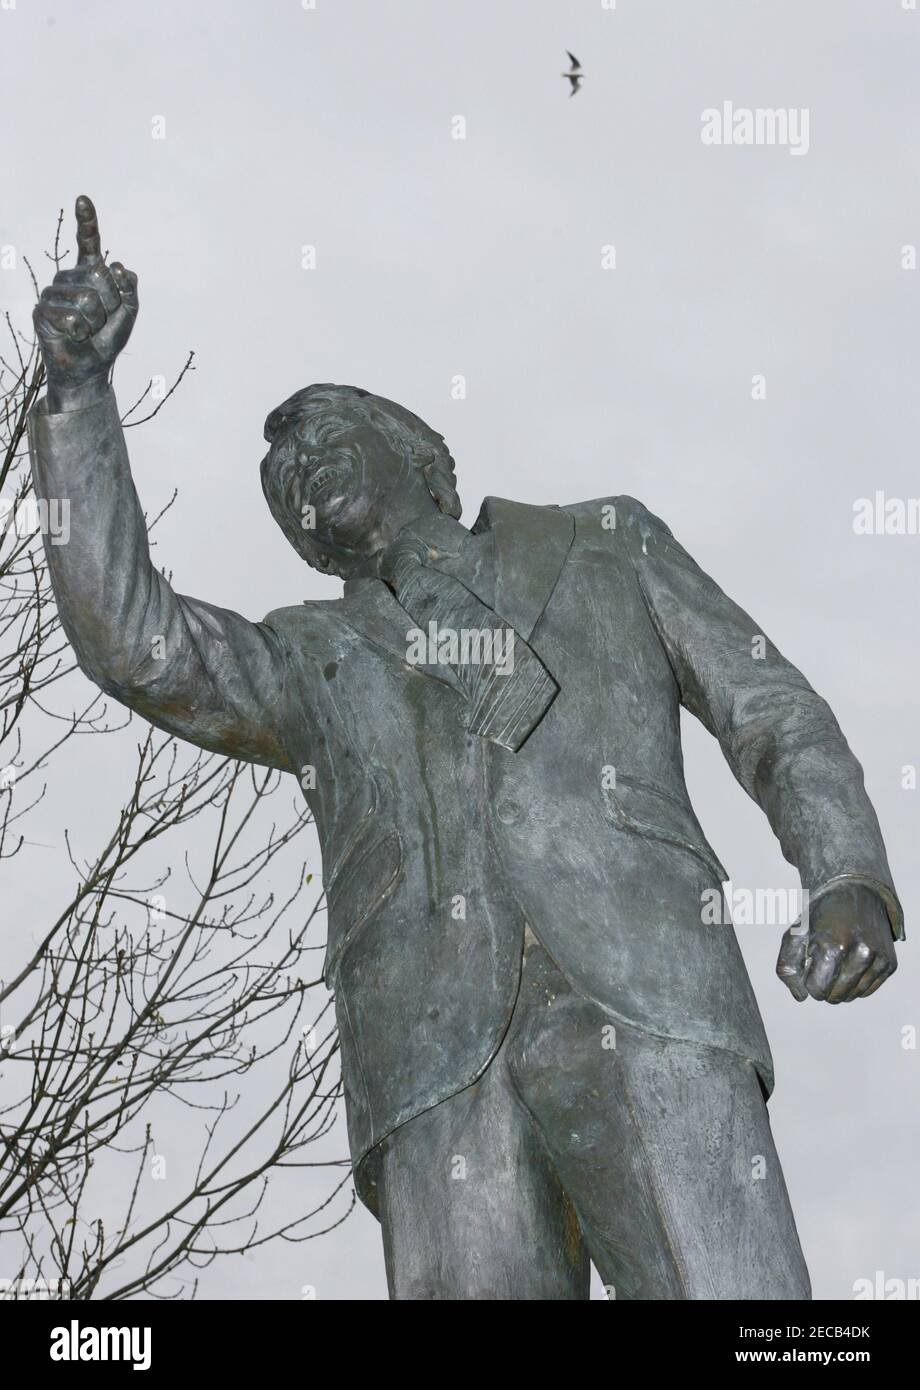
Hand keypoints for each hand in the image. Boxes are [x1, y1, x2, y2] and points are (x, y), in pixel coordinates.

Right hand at [33, 195, 137, 410]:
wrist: (90, 368)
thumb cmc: (107, 339)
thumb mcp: (129, 313)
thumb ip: (130, 289)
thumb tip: (118, 267)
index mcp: (89, 274)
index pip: (89, 244)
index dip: (87, 222)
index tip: (83, 199)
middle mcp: (69, 278)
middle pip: (99, 275)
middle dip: (111, 302)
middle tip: (102, 320)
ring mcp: (53, 293)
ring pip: (87, 298)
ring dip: (96, 321)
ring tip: (88, 330)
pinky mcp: (42, 312)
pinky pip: (71, 317)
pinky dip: (80, 331)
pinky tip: (75, 335)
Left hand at [776, 883, 897, 1002]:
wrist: (853, 893)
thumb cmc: (820, 917)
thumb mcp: (794, 935)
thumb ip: (787, 968)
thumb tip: (801, 997)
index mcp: (833, 946)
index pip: (817, 991)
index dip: (809, 981)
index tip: (811, 961)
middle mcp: (860, 953)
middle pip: (835, 997)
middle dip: (825, 984)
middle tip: (825, 959)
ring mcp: (878, 959)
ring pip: (853, 996)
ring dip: (841, 986)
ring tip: (838, 959)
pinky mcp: (889, 963)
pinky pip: (868, 991)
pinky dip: (856, 983)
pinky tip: (852, 962)